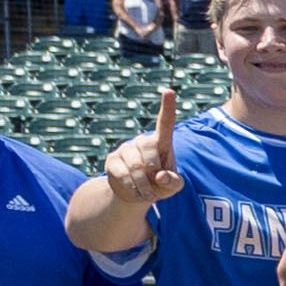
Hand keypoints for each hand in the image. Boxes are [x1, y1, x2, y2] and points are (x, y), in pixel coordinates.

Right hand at [99, 87, 185, 207]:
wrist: (137, 195)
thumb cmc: (160, 185)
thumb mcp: (173, 187)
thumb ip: (174, 182)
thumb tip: (160, 176)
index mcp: (161, 142)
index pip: (165, 122)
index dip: (167, 107)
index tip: (168, 91)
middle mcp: (142, 141)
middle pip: (149, 148)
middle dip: (154, 169)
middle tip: (156, 183)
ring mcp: (125, 149)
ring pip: (135, 165)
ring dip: (143, 184)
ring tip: (147, 193)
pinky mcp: (112, 160)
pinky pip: (122, 174)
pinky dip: (132, 187)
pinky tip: (136, 193)